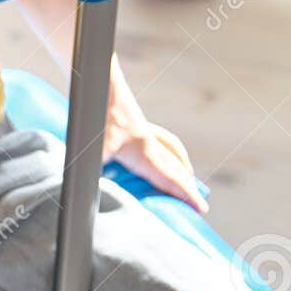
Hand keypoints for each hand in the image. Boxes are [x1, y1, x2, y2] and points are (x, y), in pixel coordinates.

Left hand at [103, 67, 208, 215]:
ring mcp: (142, 128)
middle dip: (187, 186)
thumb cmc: (97, 115)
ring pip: (170, 149)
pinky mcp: (132, 120)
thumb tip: (89, 194)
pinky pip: (159, 138)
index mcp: (143, 152)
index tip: (201, 208)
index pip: (170, 178)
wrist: (98, 82)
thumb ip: (94, 173)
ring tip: (187, 176)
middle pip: (174, 166)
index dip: (186, 195)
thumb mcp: (95, 149)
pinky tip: (159, 149)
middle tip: (200, 204)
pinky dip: (167, 147)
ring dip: (180, 165)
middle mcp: (148, 140)